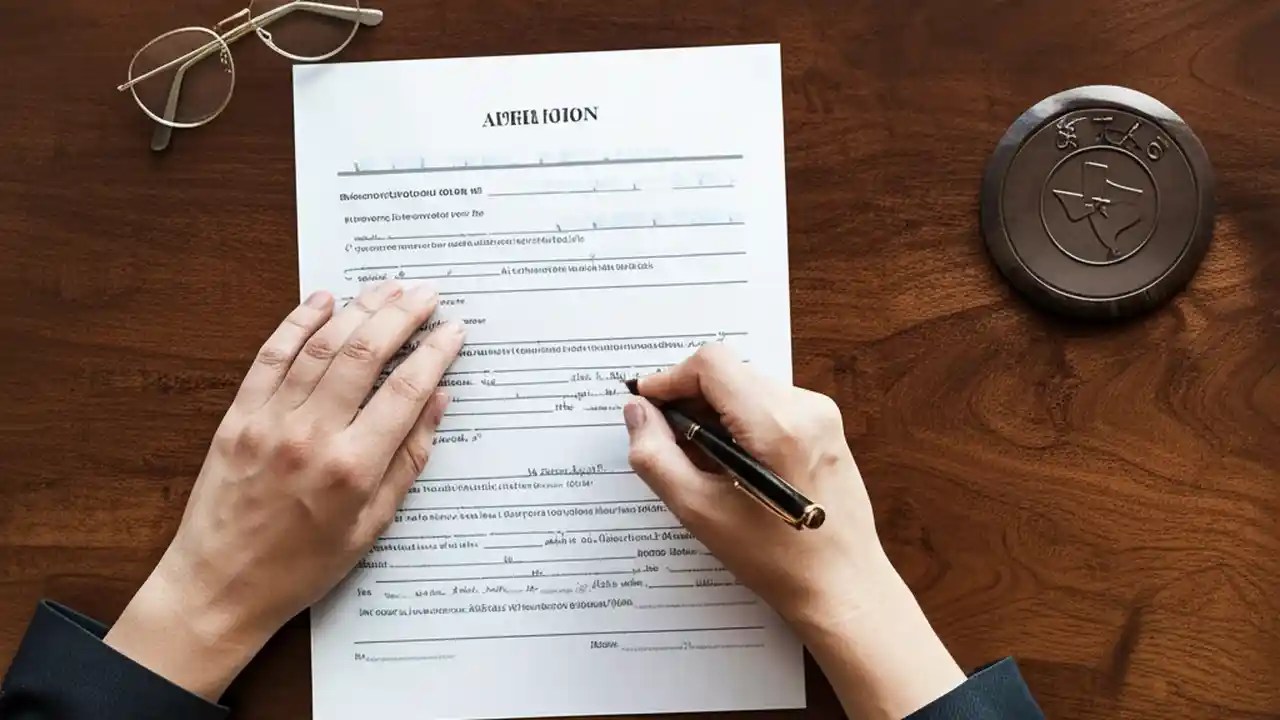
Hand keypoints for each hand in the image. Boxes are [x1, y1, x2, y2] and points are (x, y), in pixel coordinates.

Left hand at [105, 281, 463, 700]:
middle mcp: (312, 436)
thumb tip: (438, 402)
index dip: (435, 354)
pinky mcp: (238, 417)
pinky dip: (298, 323)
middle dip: (401, 316)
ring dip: (359, 309)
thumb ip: (408, 461)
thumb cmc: (301, 566)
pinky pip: (271, 357)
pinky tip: (323, 301)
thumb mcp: (371, 526)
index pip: (405, 392)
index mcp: (352, 468)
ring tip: (388, 287)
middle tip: (427, 293)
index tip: (454, 330)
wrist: (219, 586)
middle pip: (366, 355)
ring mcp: (270, 422)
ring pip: (322, 346)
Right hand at [623, 344, 963, 719]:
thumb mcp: (700, 511)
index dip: (670, 378)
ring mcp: (821, 415)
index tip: (647, 405)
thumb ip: (657, 456)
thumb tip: (637, 413)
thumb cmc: (778, 560)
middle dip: (690, 398)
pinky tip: (730, 463)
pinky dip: (740, 421)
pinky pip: (770, 404)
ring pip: (748, 387)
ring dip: (714, 411)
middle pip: (730, 373)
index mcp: (776, 424)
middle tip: (667, 439)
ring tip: (699, 459)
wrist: (843, 587)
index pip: (712, 363)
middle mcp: (805, 407)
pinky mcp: (826, 428)